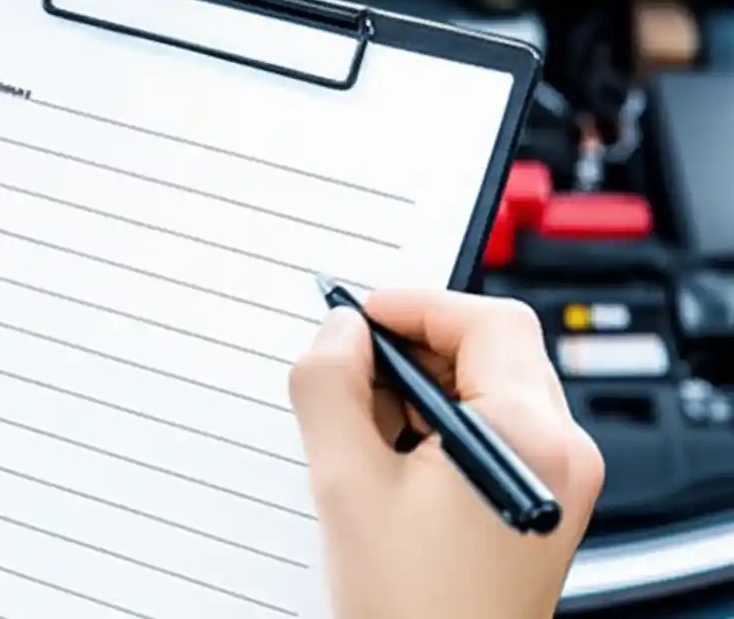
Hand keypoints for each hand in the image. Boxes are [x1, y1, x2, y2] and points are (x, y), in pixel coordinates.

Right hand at [290, 290, 603, 618]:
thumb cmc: (410, 609)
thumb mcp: (346, 483)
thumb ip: (330, 386)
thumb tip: (338, 332)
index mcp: (530, 437)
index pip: (486, 320)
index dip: (416, 305)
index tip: (358, 316)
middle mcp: (563, 454)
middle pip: (490, 351)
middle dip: (412, 352)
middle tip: (349, 375)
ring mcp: (558, 481)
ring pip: (489, 390)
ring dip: (422, 391)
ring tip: (365, 434)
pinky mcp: (541, 503)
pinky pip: (494, 431)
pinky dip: (439, 427)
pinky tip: (391, 464)